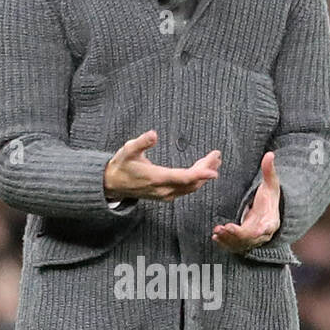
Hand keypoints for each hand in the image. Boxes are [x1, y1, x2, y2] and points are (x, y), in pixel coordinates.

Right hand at [104, 130, 220, 201]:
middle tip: (217, 156)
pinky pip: (186, 189)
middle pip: (192, 182)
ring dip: (203, 175)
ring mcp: (166, 194)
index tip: (214, 171)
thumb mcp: (128, 150)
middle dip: (206, 170)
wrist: (113, 184)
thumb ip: (141, 142)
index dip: (200, 174)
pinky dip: (197, 180)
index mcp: (157, 178)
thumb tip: (154, 134)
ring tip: (214, 161)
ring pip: (191, 187)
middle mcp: (164, 190)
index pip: (184, 178)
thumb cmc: (122, 165)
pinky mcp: (166, 195)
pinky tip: (202, 171)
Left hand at [212, 151, 280, 252]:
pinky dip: (225, 243)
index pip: (266, 228)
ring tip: (216, 232)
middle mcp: (263, 233)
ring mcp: (253, 239)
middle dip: (236, 235)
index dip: (258, 230)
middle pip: (250, 238)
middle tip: (223, 228)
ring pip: (241, 244)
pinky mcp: (244, 242)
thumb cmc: (270, 197)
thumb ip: (269, 171)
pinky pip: (235, 246)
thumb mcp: (271, 183)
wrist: (269, 211)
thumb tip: (270, 154)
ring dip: (228, 240)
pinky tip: (215, 237)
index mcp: (271, 220)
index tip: (249, 228)